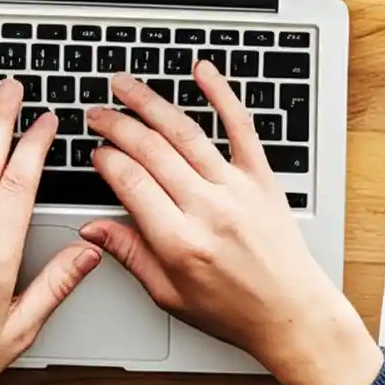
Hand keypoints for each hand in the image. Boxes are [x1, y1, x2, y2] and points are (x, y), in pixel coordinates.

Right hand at [81, 64, 381, 384]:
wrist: (292, 313)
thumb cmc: (233, 310)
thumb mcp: (169, 295)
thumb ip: (130, 255)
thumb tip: (92, 228)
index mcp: (180, 242)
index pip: (130, 183)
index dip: (107, 161)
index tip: (95, 152)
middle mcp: (208, 209)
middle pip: (151, 151)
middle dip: (117, 125)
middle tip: (97, 114)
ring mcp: (237, 189)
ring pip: (185, 132)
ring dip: (150, 103)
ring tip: (125, 86)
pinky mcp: (262, 178)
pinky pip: (241, 127)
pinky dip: (221, 94)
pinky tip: (202, 72)